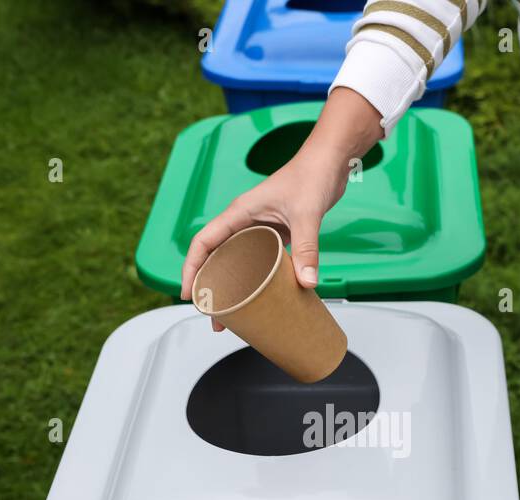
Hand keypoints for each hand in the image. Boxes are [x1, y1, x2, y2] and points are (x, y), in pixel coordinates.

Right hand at [180, 88, 382, 329]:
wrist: (330, 162)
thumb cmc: (312, 174)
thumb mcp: (306, 214)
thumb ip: (306, 248)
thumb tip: (307, 282)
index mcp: (239, 213)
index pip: (203, 242)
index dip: (192, 269)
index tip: (189, 293)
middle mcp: (244, 221)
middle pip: (217, 258)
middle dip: (211, 288)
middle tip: (216, 317)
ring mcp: (259, 228)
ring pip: (237, 262)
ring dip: (233, 287)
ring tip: (235, 316)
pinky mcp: (275, 233)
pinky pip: (259, 261)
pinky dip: (257, 279)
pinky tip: (262, 297)